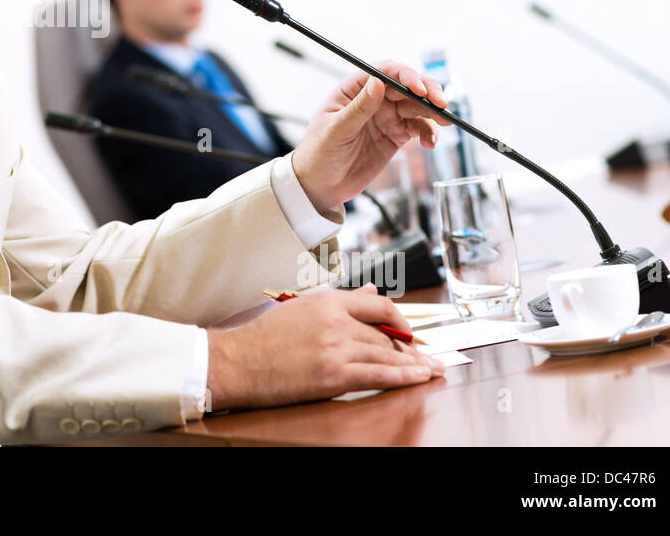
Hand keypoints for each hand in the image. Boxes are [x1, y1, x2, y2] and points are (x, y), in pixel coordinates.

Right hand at [206, 284, 442, 411]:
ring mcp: (336, 348)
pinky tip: (419, 377)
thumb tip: (371, 291)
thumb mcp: (301, 308)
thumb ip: (340, 302)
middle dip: (409, 348)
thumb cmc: (263, 339)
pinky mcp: (334, 375)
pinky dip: (404, 377)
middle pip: (385, 334)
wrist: (238, 362)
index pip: (376, 304)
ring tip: (431, 369)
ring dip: (414, 364)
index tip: (408, 330)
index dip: (399, 318)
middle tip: (427, 357)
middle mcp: (336, 321)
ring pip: (387, 355)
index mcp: (327, 301)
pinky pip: (379, 375)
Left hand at [293, 59, 451, 212]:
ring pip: (416, 106)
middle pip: (406, 86)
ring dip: (433, 112)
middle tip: (442, 104)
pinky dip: (428, 133)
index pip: (384, 72)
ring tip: (444, 123)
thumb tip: (378, 82)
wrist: (320, 185)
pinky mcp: (395, 136)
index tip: (420, 88)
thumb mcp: (336, 130)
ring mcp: (385, 117)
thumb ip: (359, 108)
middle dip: (427, 93)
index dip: (406, 76)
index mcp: (353, 90)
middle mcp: (372, 99)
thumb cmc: (318, 153)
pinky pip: (417, 128)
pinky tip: (430, 142)